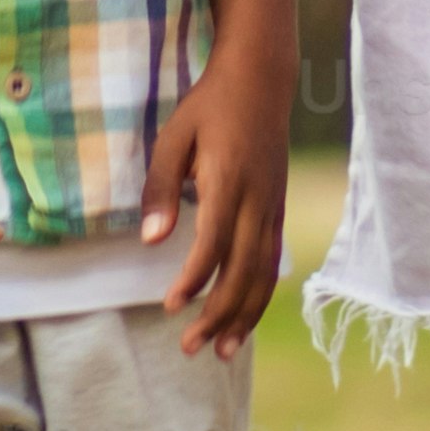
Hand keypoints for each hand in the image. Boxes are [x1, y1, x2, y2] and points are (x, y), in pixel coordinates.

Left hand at [144, 44, 293, 357]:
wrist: (261, 79)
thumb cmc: (209, 107)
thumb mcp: (174, 138)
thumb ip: (162, 189)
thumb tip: (151, 241)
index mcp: (229, 181)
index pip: (215, 243)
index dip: (194, 279)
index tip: (170, 305)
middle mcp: (258, 200)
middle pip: (244, 270)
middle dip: (218, 314)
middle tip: (189, 346)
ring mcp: (273, 206)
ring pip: (264, 273)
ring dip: (243, 315)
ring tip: (220, 351)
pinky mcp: (277, 208)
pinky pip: (272, 261)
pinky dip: (259, 295)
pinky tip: (242, 317)